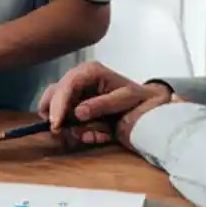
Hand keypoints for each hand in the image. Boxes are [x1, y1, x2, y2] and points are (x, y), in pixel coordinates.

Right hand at [37, 63, 173, 144]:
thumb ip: (101, 105)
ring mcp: (76, 94)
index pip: (67, 85)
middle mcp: (79, 80)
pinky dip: (82, 133)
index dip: (58, 104)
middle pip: (54, 95)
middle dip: (60, 117)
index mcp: (90, 72)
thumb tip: (77, 113)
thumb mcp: (125, 99)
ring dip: (73, 127)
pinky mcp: (77, 109)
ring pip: (57, 110)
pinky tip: (101, 134)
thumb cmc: (141, 99)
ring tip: (97, 134)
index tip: (56, 124)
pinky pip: (69, 122)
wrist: (151, 108)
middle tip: (65, 134)